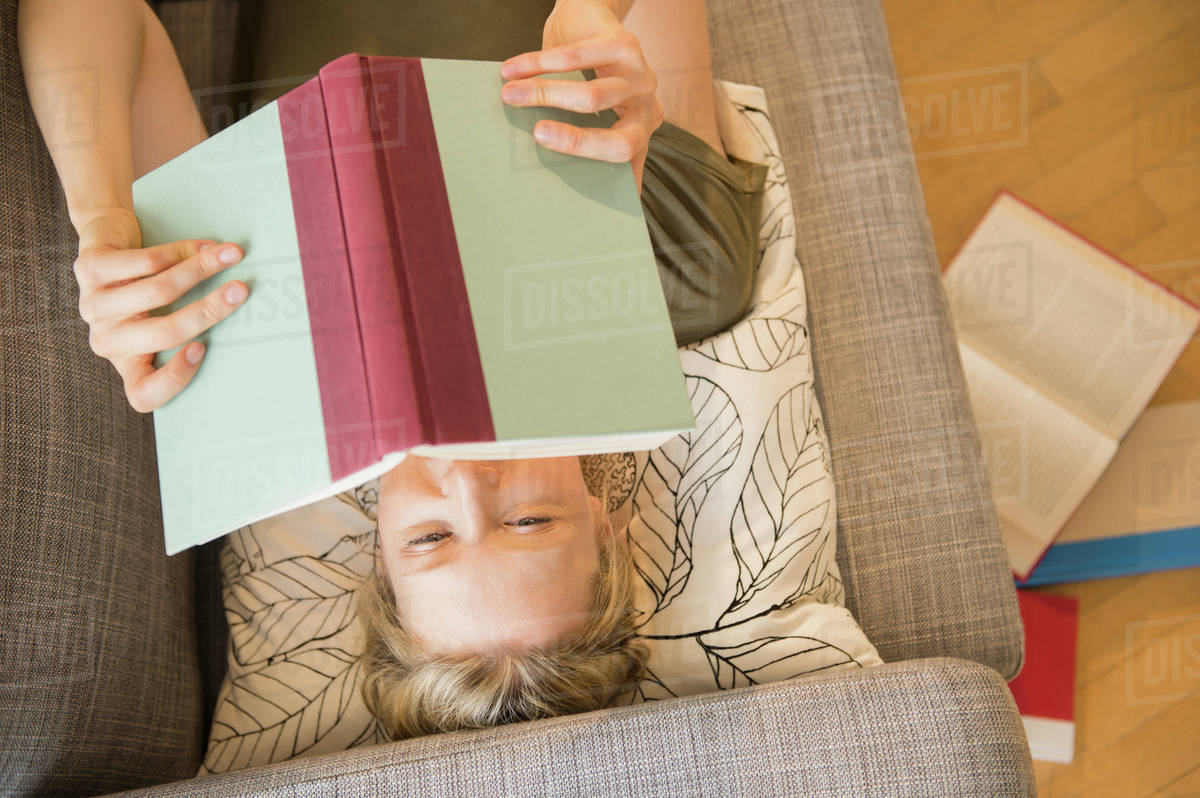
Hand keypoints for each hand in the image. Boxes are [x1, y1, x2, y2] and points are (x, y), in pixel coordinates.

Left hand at [73, 207, 249, 412]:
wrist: (105, 243)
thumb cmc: (145, 288)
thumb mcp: (159, 318)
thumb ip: (187, 327)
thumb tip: (238, 310)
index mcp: (127, 362)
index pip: (143, 394)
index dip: (173, 380)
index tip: (202, 349)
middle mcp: (107, 339)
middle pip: (163, 334)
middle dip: (209, 310)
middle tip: (241, 291)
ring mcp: (94, 305)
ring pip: (159, 291)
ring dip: (202, 269)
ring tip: (231, 255)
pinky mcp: (90, 270)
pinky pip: (146, 262)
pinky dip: (182, 251)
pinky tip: (204, 245)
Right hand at [500, 0, 663, 191]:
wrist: (589, 18)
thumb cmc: (581, 75)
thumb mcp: (585, 113)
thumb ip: (578, 138)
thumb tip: (541, 172)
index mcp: (640, 133)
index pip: (629, 172)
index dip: (617, 196)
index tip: (591, 221)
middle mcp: (647, 110)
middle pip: (619, 144)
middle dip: (576, 145)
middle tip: (538, 137)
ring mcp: (641, 77)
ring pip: (593, 98)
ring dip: (544, 96)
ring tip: (509, 96)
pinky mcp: (625, 44)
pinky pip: (577, 58)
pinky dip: (538, 64)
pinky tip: (512, 70)